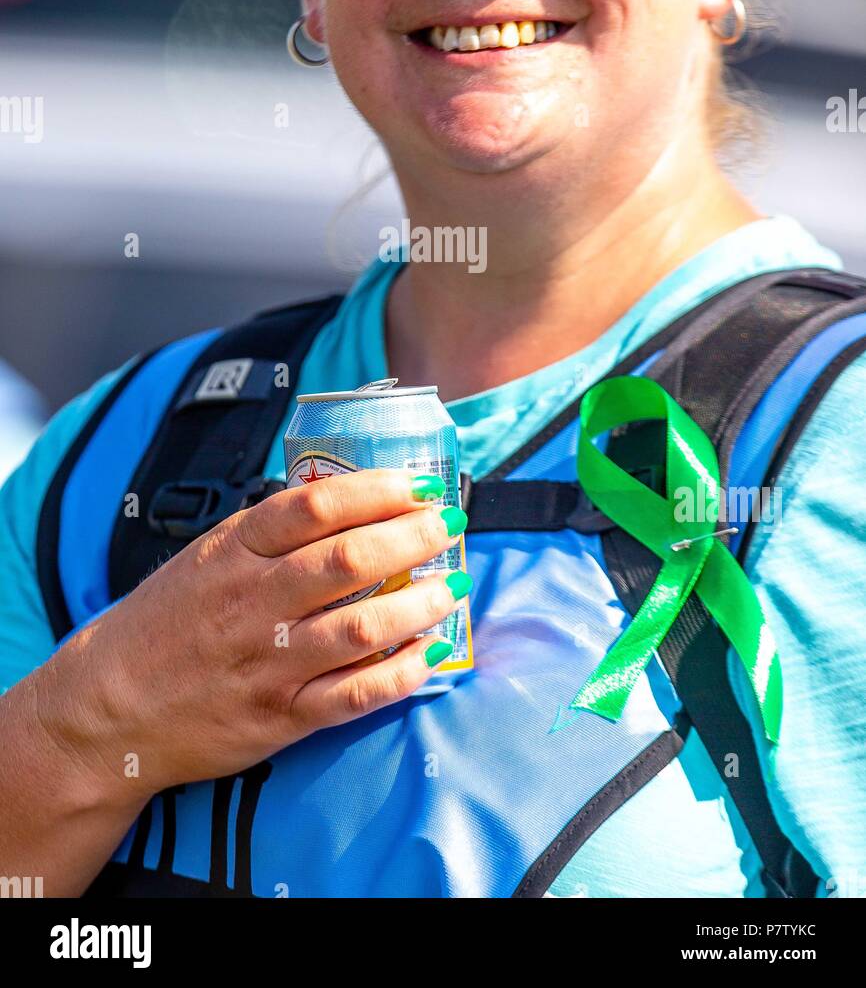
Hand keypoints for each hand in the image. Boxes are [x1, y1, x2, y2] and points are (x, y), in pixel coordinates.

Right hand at [41, 468, 469, 800]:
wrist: (111, 708)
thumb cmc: (168, 622)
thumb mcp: (207, 556)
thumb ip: (271, 532)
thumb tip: (351, 500)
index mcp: (234, 551)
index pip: (315, 506)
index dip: (378, 490)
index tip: (420, 484)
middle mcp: (253, 602)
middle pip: (348, 560)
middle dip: (412, 538)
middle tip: (449, 526)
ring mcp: (268, 662)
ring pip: (361, 627)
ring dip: (420, 603)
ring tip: (454, 587)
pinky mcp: (280, 718)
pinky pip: (354, 696)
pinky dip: (401, 674)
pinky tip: (432, 653)